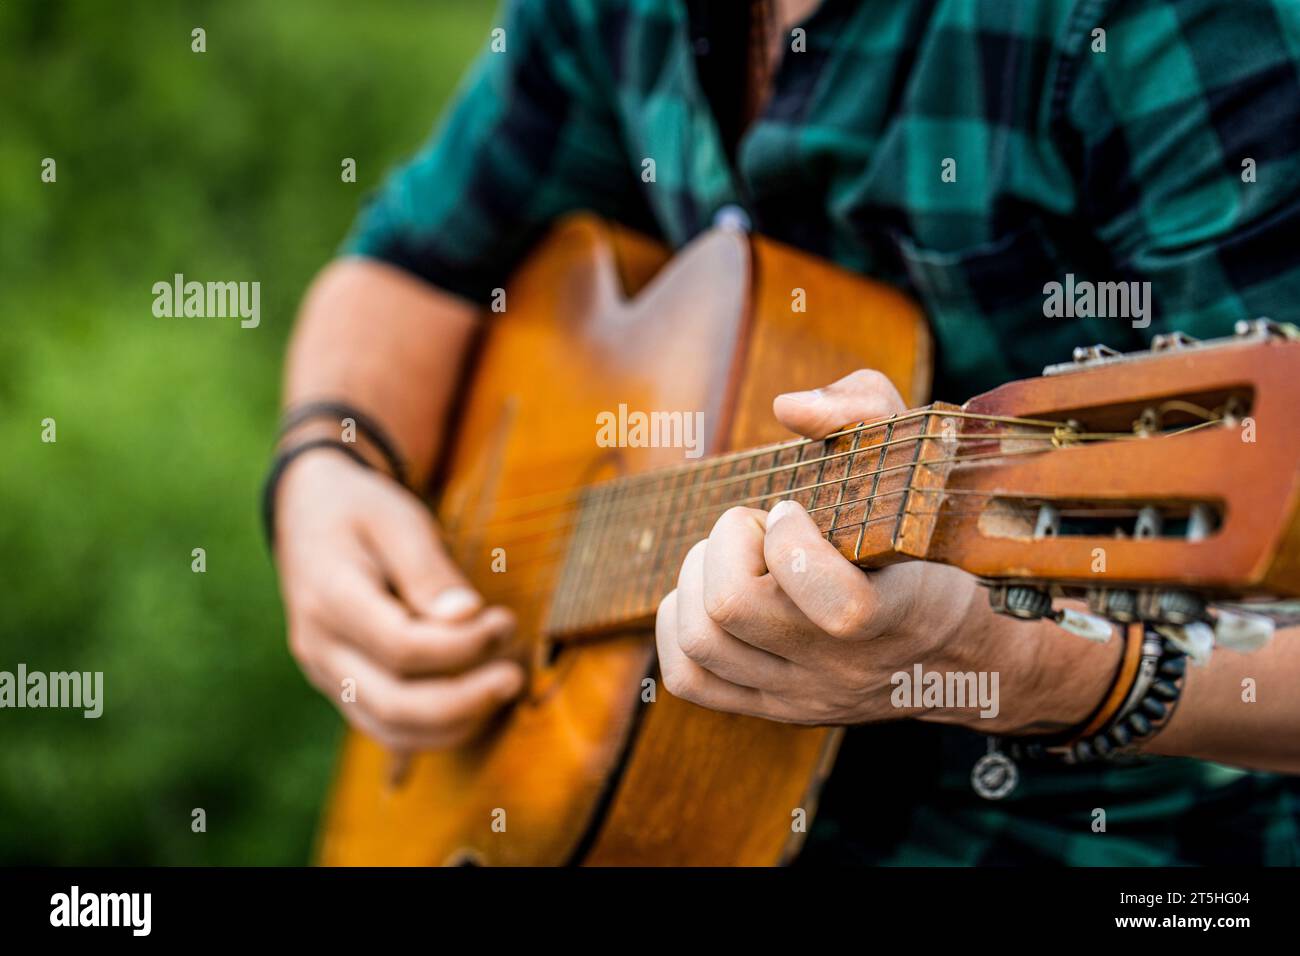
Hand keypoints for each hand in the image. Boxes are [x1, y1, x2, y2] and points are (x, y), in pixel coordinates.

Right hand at [274, 451, 523, 750]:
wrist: (309, 514)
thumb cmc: (363, 511)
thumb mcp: (398, 520)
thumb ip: (430, 571)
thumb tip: (468, 616)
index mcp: (329, 597)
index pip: (402, 647)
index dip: (463, 645)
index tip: (504, 622)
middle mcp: (320, 647)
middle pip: (395, 704)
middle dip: (465, 700)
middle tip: (514, 675)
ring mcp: (325, 673)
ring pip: (390, 730)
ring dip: (455, 722)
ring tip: (501, 688)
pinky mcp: (341, 686)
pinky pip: (386, 727)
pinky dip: (435, 727)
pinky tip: (476, 702)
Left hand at [655, 370, 1020, 727]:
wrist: (965, 657)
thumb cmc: (938, 541)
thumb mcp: (925, 462)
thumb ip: (867, 411)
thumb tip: (789, 407)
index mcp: (900, 613)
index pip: (832, 603)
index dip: (791, 538)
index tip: (798, 510)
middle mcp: (846, 667)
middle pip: (733, 606)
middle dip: (729, 542)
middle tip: (762, 529)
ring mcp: (804, 695)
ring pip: (702, 641)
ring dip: (699, 578)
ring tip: (741, 558)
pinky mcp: (773, 708)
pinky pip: (688, 678)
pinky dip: (680, 622)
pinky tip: (711, 590)